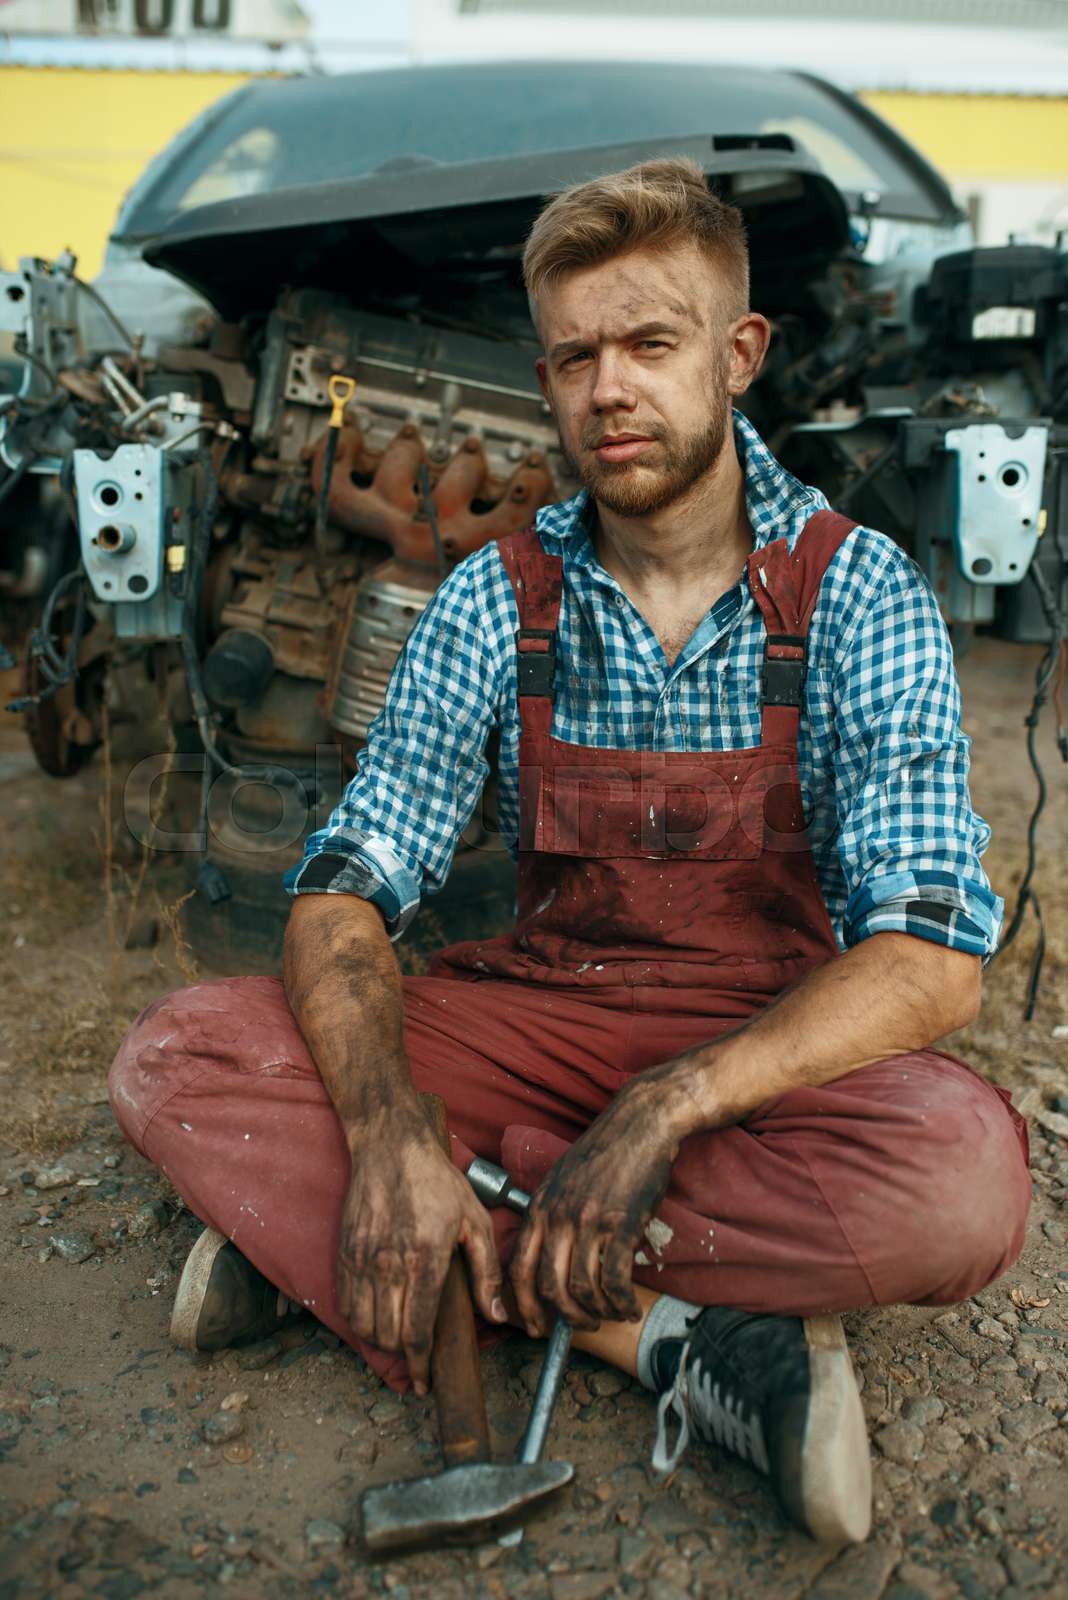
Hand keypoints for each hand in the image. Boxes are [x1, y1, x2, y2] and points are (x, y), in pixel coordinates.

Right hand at [338, 1112, 506, 1392]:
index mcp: (426, 1259)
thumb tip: (497, 1316)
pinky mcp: (345, 1251)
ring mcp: (363, 1258)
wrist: (391, 1146)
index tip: (424, 1381)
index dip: (419, 1365)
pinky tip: (375, 1321)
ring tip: (397, 1343)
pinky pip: (346, 1303)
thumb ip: (486, 1272)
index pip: (416, 1331)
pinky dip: (358, 1322)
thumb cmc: (438, 1181)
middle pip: (388, 1335)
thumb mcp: (475, 1220)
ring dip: (380, 1342)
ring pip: (364, 1324)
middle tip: (416, 1362)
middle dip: (402, 1357)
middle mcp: (390, 1264)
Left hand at [510, 1077, 682, 1335]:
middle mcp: (558, 1218)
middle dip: (565, 1318)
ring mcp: (589, 1222)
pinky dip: (622, 1302)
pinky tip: (630, 1306)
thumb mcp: (561, 1180)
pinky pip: (615, 1281)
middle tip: (582, 1326)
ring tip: (612, 1315)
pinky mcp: (621, 1225)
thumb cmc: (604, 1153)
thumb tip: (548, 1259)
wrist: (639, 1124)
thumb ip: (551, 1216)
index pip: (519, 1269)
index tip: (534, 1328)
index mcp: (539, 1207)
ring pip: (582, 1290)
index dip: (525, 1306)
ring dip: (598, 1313)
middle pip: (549, 1288)